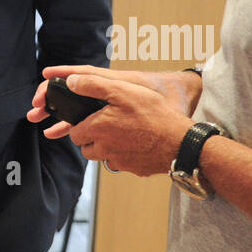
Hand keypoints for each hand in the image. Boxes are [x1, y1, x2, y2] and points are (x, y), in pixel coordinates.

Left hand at [28, 66, 193, 176]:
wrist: (180, 142)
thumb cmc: (152, 114)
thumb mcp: (121, 90)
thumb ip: (93, 85)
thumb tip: (71, 81)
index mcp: (97, 129)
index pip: (74, 132)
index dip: (78, 124)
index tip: (88, 118)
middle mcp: (104, 149)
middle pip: (86, 148)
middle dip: (89, 138)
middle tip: (103, 125)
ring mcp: (120, 162)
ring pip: (103, 157)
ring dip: (105, 148)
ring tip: (119, 132)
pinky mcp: (135, 169)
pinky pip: (122, 163)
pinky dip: (124, 155)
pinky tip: (136, 142)